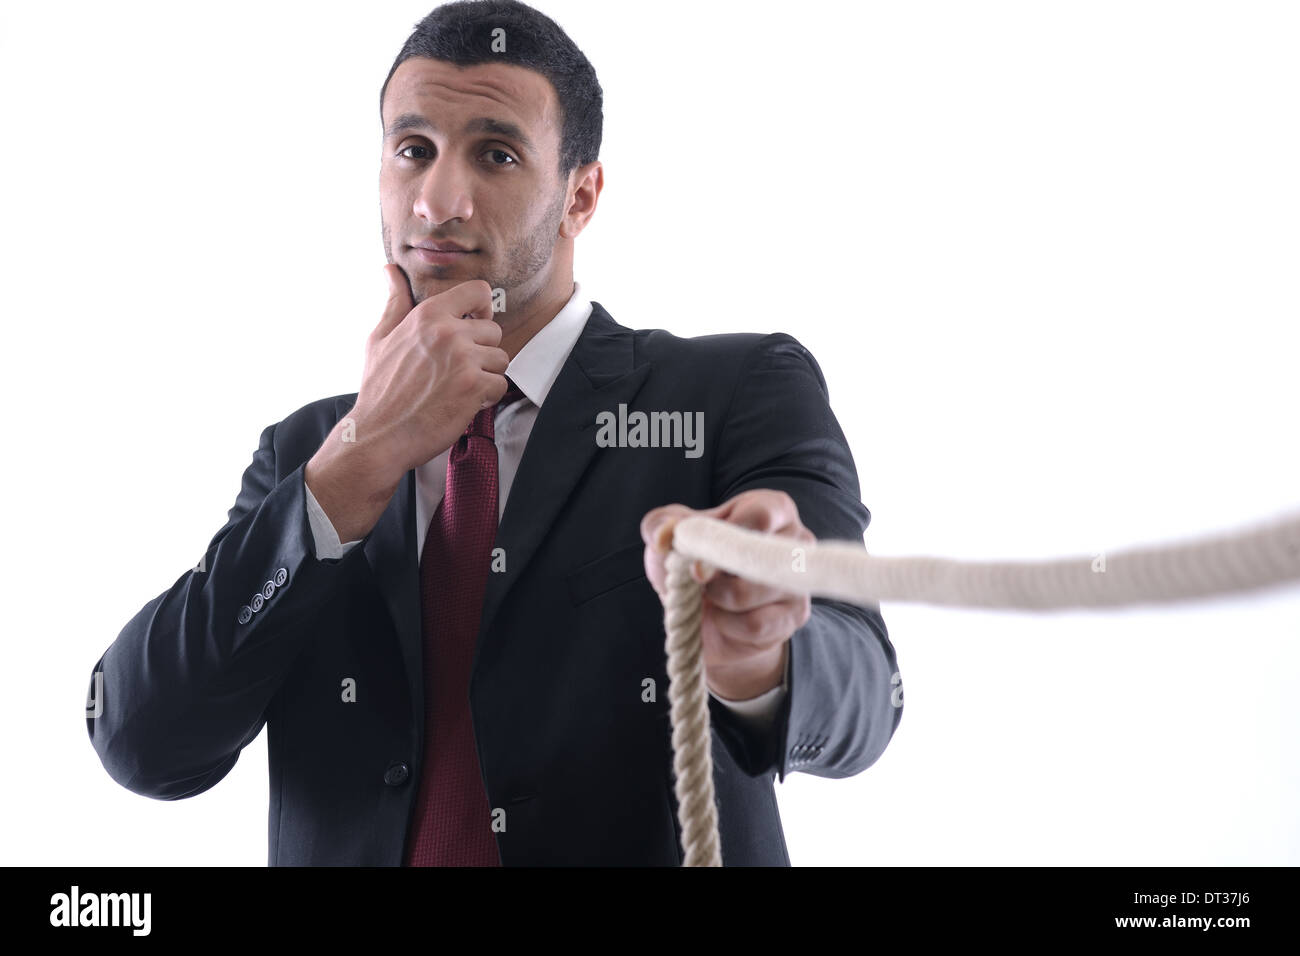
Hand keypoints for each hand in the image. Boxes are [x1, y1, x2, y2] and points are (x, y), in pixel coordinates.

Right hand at [351, 267, 511, 476]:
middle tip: (456, 370)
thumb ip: (394, 302)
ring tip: (457, 387)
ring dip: (485, 375)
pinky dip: (487, 397)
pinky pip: (500, 385)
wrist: (379, 435)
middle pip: (494, 330)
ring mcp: (463, 359)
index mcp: (428, 314)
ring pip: (500, 359)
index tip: (473, 324)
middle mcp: (448, 332)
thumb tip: (390, 270)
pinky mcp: (474, 386)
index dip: (482, 308)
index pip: (479, 290)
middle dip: (481, 351)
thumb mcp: (380, 338)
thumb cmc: (380, 389)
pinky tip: (462, 402)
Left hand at [641, 489, 812, 700]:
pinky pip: (755, 624)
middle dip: (714, 573)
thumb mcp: (671, 537)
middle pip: (756, 556)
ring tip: (709, 596)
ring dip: (716, 599)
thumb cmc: (696, 564)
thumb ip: (662, 525)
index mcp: (772, 508)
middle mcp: (796, 539)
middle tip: (695, 578)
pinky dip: (726, 624)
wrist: (708, 618)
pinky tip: (722, 618)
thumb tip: (664, 535)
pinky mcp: (794, 616)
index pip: (759, 516)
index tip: (693, 560)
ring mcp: (799, 580)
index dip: (721, 538)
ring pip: (749, 593)